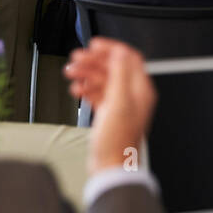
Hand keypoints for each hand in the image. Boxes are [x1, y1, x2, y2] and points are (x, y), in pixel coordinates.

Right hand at [65, 39, 155, 174]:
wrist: (110, 167)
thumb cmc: (117, 141)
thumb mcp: (119, 102)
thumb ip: (120, 74)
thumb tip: (120, 52)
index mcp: (140, 90)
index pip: (128, 58)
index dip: (111, 49)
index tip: (94, 45)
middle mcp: (133, 95)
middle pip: (112, 67)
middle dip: (93, 61)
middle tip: (76, 58)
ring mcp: (121, 104)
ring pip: (102, 80)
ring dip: (86, 74)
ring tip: (71, 73)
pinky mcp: (109, 113)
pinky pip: (97, 93)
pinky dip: (87, 89)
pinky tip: (77, 90)